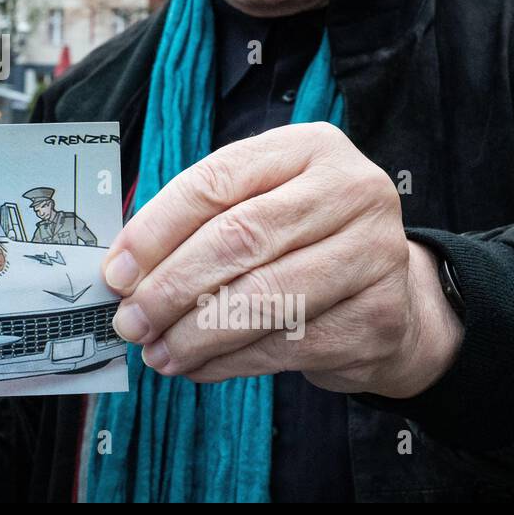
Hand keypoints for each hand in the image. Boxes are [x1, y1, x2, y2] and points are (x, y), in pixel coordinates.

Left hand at [102, 122, 462, 398]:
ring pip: (262, 299)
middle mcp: (352, 191)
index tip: (116, 272)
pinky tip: (197, 366)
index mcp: (309, 148)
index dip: (156, 230)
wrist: (397, 295)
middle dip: (170, 287)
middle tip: (130, 321)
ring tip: (156, 352)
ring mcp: (375, 254)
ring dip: (195, 333)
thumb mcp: (261, 204)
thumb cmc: (305, 241)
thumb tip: (124, 270)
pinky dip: (228, 362)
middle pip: (238, 239)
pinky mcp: (378, 318)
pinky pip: (285, 346)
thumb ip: (200, 223)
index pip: (216, 182)